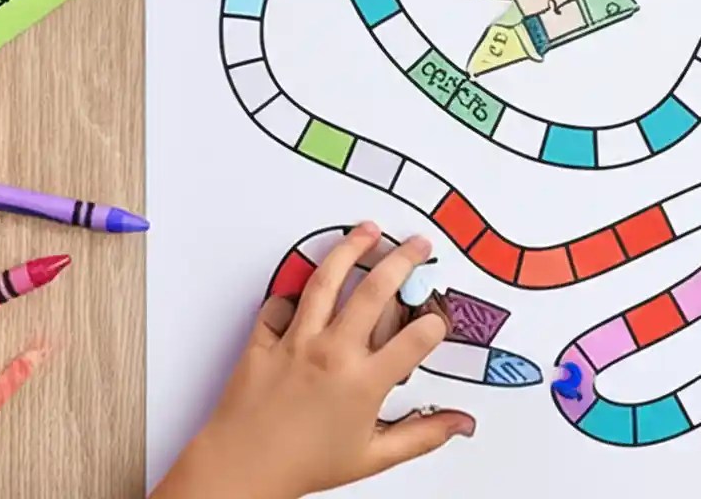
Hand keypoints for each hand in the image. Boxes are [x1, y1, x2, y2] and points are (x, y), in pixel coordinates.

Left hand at [151, 222, 474, 498]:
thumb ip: (422, 435)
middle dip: (404, 259)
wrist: (240, 469)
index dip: (436, 324)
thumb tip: (459, 424)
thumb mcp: (373, 456)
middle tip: (418, 245)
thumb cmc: (303, 465)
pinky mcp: (265, 340)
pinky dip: (292, 293)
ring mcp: (297, 342)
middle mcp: (332, 354)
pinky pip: (280, 304)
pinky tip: (305, 287)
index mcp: (364, 382)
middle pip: (375, 290)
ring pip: (327, 281)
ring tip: (367, 230)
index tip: (438, 320)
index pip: (417, 338)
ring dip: (350, 249)